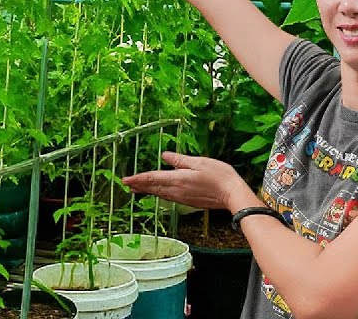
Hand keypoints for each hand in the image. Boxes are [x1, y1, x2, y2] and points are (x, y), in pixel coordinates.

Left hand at [123, 152, 248, 211]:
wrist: (232, 195)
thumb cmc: (219, 176)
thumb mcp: (199, 162)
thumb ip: (179, 160)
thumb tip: (164, 156)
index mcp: (178, 180)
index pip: (152, 178)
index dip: (138, 179)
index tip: (125, 180)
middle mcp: (177, 191)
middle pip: (153, 188)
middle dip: (139, 186)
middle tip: (126, 185)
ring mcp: (182, 198)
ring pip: (160, 194)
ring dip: (148, 191)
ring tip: (137, 189)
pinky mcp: (188, 201)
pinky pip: (168, 197)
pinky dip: (159, 194)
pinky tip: (158, 192)